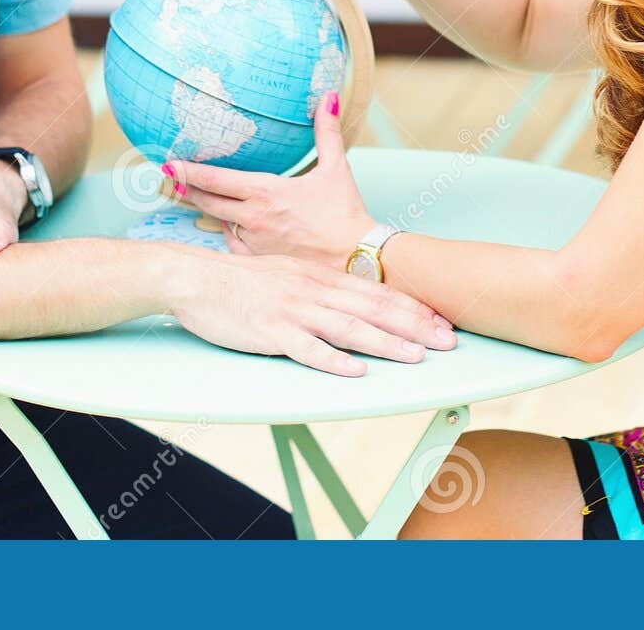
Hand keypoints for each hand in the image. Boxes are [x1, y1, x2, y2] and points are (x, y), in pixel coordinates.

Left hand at [165, 91, 370, 268]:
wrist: (356, 257)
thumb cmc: (345, 213)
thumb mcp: (335, 168)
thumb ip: (326, 132)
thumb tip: (328, 98)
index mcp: (266, 192)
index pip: (215, 179)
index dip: (188, 171)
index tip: (170, 164)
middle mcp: (254, 218)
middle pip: (207, 202)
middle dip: (188, 189)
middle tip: (172, 179)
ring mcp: (255, 242)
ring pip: (220, 224)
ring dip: (209, 211)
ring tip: (196, 198)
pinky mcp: (261, 262)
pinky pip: (234, 246)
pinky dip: (230, 234)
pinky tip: (231, 225)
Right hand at [172, 252, 455, 376]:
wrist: (195, 277)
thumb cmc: (240, 280)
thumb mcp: (288, 272)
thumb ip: (320, 286)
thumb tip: (350, 299)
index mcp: (319, 276)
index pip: (376, 292)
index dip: (412, 308)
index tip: (440, 321)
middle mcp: (313, 290)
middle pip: (373, 309)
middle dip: (415, 326)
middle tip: (447, 342)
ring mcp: (293, 311)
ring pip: (349, 328)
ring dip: (386, 343)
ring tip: (416, 357)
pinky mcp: (271, 332)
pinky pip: (308, 349)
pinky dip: (334, 361)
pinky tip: (356, 371)